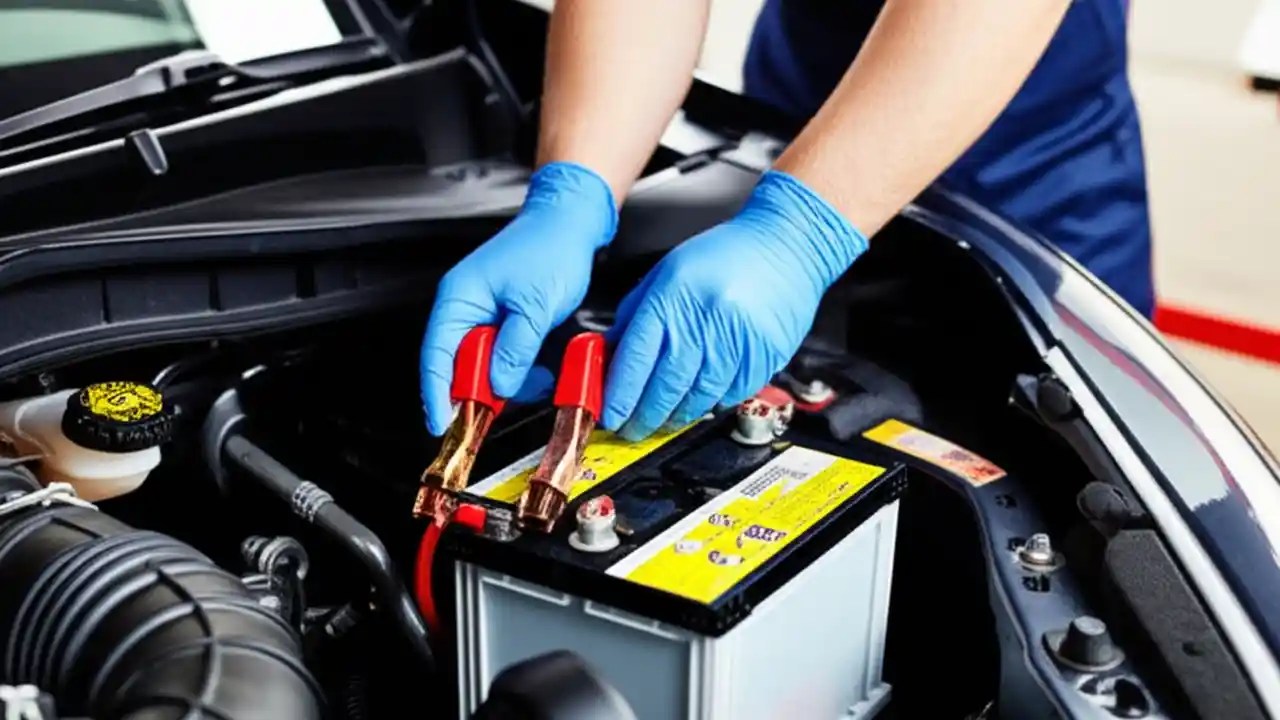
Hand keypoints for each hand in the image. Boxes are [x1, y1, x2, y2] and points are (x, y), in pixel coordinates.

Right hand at [420, 162, 616, 434]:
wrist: (573, 222)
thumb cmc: (550, 246)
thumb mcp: (535, 306)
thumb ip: (515, 349)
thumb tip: (500, 386)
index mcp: (460, 298)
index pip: (436, 355)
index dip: (437, 394)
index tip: (442, 425)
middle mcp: (466, 307)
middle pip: (459, 365)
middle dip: (480, 391)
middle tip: (496, 414)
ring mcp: (486, 314)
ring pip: (485, 364)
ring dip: (507, 380)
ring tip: (535, 382)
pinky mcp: (506, 320)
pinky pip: (504, 355)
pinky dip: (520, 368)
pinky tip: (540, 370)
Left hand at [600, 170, 867, 440]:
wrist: (785, 243)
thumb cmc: (724, 255)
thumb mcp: (666, 273)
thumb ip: (636, 314)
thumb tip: (612, 353)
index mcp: (672, 296)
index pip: (636, 358)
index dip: (620, 395)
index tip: (610, 415)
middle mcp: (704, 320)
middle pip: (666, 386)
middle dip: (644, 417)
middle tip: (632, 429)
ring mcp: (737, 340)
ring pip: (699, 397)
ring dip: (676, 416)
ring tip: (663, 421)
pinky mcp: (764, 355)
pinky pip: (731, 395)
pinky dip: (711, 405)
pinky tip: (700, 403)